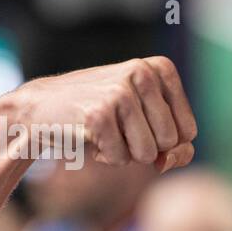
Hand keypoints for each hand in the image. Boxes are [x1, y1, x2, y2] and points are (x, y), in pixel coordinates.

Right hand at [0, 57, 197, 171]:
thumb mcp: (147, 125)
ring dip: (126, 153)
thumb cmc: (102, 118)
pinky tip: (91, 135)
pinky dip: (107, 156)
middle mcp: (144, 72)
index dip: (165, 142)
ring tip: (106, 131)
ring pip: (148, 153)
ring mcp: (121, 91)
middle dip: (145, 147)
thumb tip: (167, 161)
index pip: (189, 132)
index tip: (140, 125)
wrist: (42, 111)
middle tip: (119, 128)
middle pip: (170, 143)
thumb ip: (177, 147)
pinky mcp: (99, 112)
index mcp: (161, 69)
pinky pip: (122, 158)